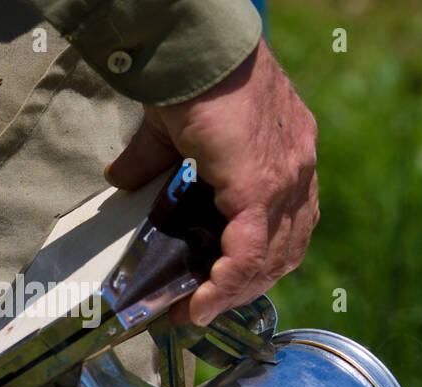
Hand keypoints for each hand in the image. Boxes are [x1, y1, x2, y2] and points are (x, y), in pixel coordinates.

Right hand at [104, 40, 318, 325]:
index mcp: (289, 155)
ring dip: (235, 291)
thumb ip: (155, 161)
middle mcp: (299, 170)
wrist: (192, 42)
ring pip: (272, 258)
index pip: (288, 226)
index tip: (225, 285)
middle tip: (207, 305)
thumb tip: (122, 182)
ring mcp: (287, 178)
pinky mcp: (262, 186)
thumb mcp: (174, 127)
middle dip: (247, 285)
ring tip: (199, 309)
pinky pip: (251, 253)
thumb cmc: (188, 72)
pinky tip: (202, 302)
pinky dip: (227, 284)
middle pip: (286, 249)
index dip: (259, 262)